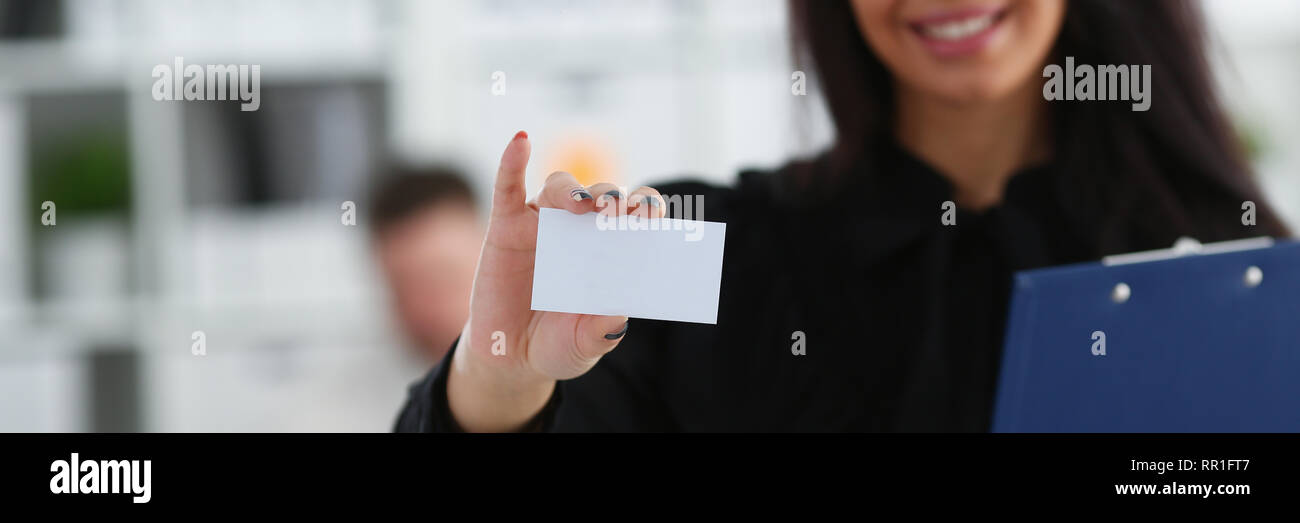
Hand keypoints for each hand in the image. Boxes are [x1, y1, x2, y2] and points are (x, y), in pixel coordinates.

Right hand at [446, 131, 665, 431]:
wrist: (510, 358)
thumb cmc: (557, 344)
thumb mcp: (584, 346)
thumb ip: (600, 333)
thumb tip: (619, 316)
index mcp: (610, 250)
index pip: (635, 216)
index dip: (646, 209)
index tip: (652, 218)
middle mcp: (579, 230)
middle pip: (602, 195)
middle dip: (614, 198)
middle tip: (619, 213)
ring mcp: (542, 225)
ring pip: (560, 188)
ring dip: (574, 189)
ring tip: (583, 203)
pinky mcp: (505, 227)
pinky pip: (506, 187)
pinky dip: (512, 161)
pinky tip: (520, 142)